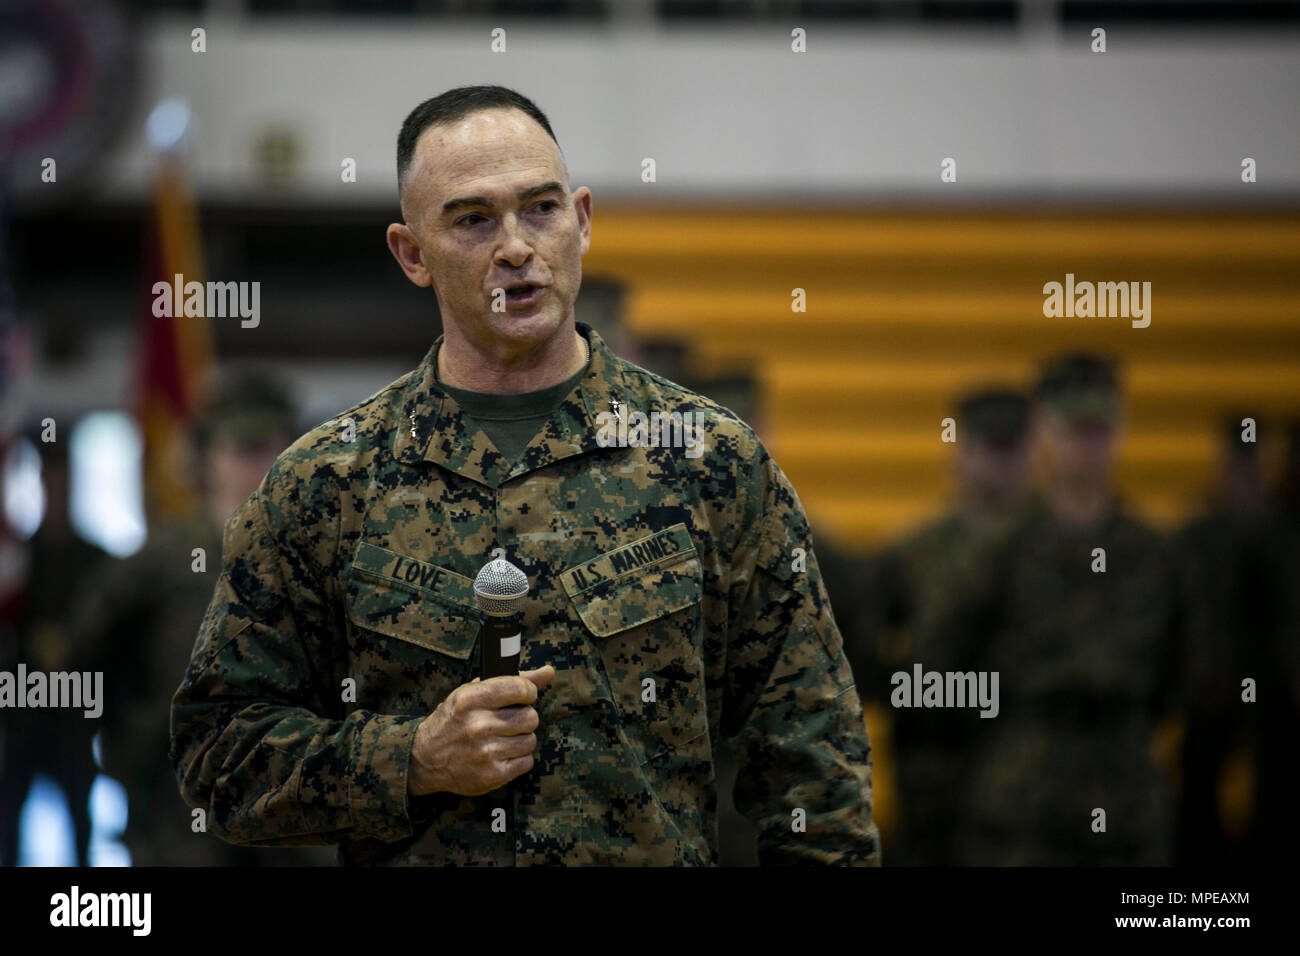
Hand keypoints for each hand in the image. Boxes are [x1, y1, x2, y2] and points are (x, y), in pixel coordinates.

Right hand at [408, 665, 555, 796]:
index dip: (528, 692)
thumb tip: (549, 671)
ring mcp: (486, 752)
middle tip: (509, 721)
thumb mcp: (472, 693)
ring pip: (531, 740)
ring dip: (521, 739)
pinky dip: (519, 758)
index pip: (522, 689)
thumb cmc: (453, 720)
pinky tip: (502, 754)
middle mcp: (479, 725)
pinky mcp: (492, 775)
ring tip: (503, 738)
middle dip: (524, 718)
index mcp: (471, 699)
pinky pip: (527, 761)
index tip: (522, 697)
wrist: (424, 759)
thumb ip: (512, 681)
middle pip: (531, 717)